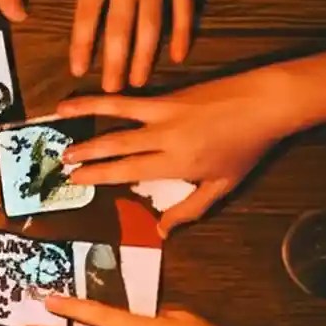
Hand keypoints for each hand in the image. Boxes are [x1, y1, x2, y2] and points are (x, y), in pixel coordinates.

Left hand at [45, 0, 192, 88]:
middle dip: (114, 64)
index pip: (86, 17)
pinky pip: (183, 7)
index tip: (79, 70)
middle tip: (111, 90)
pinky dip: (183, 32)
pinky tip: (180, 54)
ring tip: (139, 82)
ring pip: (150, 26)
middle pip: (119, 31)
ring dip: (145, 57)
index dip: (82, 47)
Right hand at [58, 68, 299, 233]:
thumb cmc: (246, 147)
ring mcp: (165, 112)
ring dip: (85, 114)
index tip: (76, 179)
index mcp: (176, 162)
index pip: (127, 171)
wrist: (265, 103)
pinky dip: (107, 99)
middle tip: (61, 158)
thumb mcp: (222, 185)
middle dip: (86, 152)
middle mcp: (164, 136)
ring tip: (60, 115)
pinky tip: (92, 100)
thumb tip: (162, 230)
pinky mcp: (168, 95)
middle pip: (115, 144)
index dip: (98, 175)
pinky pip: (131, 99)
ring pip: (116, 113)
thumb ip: (190, 209)